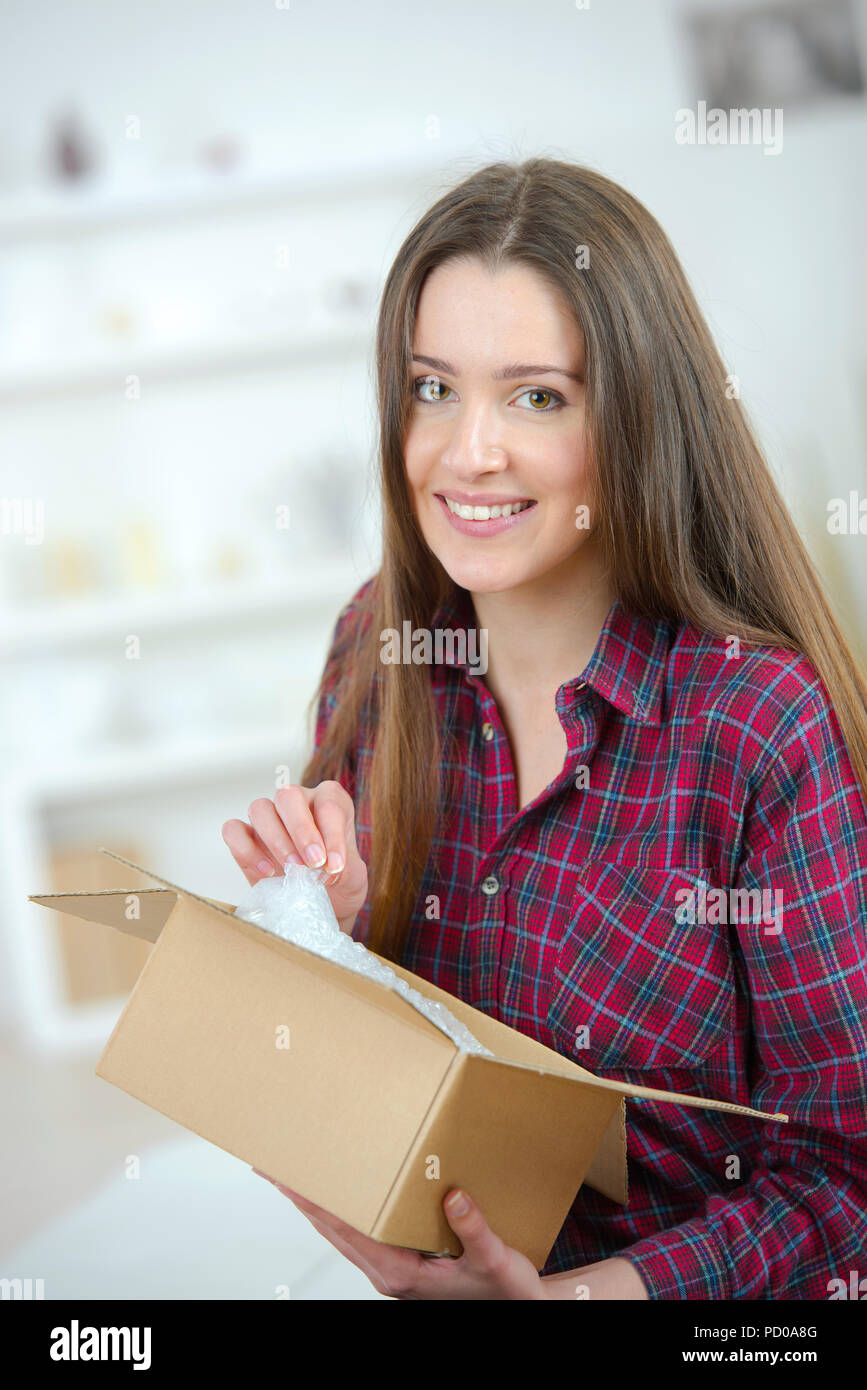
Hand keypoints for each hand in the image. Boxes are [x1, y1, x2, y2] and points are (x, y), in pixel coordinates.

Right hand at [222, 781, 367, 928]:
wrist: (323, 904)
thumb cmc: (340, 883)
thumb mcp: (353, 878)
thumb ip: (345, 868)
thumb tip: (326, 865)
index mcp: (330, 802)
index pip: (328, 804)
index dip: (332, 834)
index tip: (335, 865)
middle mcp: (298, 802)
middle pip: (288, 795)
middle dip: (301, 829)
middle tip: (313, 862)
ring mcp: (269, 818)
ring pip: (260, 808)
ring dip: (276, 839)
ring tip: (293, 869)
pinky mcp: (246, 838)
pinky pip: (233, 830)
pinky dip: (247, 850)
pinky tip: (267, 872)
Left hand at [252, 1170, 548, 1299]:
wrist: (517, 1311)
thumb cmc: (504, 1294)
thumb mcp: (495, 1260)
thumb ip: (473, 1230)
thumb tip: (452, 1197)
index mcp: (401, 1273)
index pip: (347, 1233)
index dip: (315, 1206)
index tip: (288, 1184)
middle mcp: (390, 1273)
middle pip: (334, 1231)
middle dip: (304, 1201)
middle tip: (275, 1170)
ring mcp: (393, 1270)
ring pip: (344, 1235)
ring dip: (319, 1207)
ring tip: (296, 1179)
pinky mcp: (403, 1265)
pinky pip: (362, 1235)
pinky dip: (342, 1214)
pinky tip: (341, 1198)